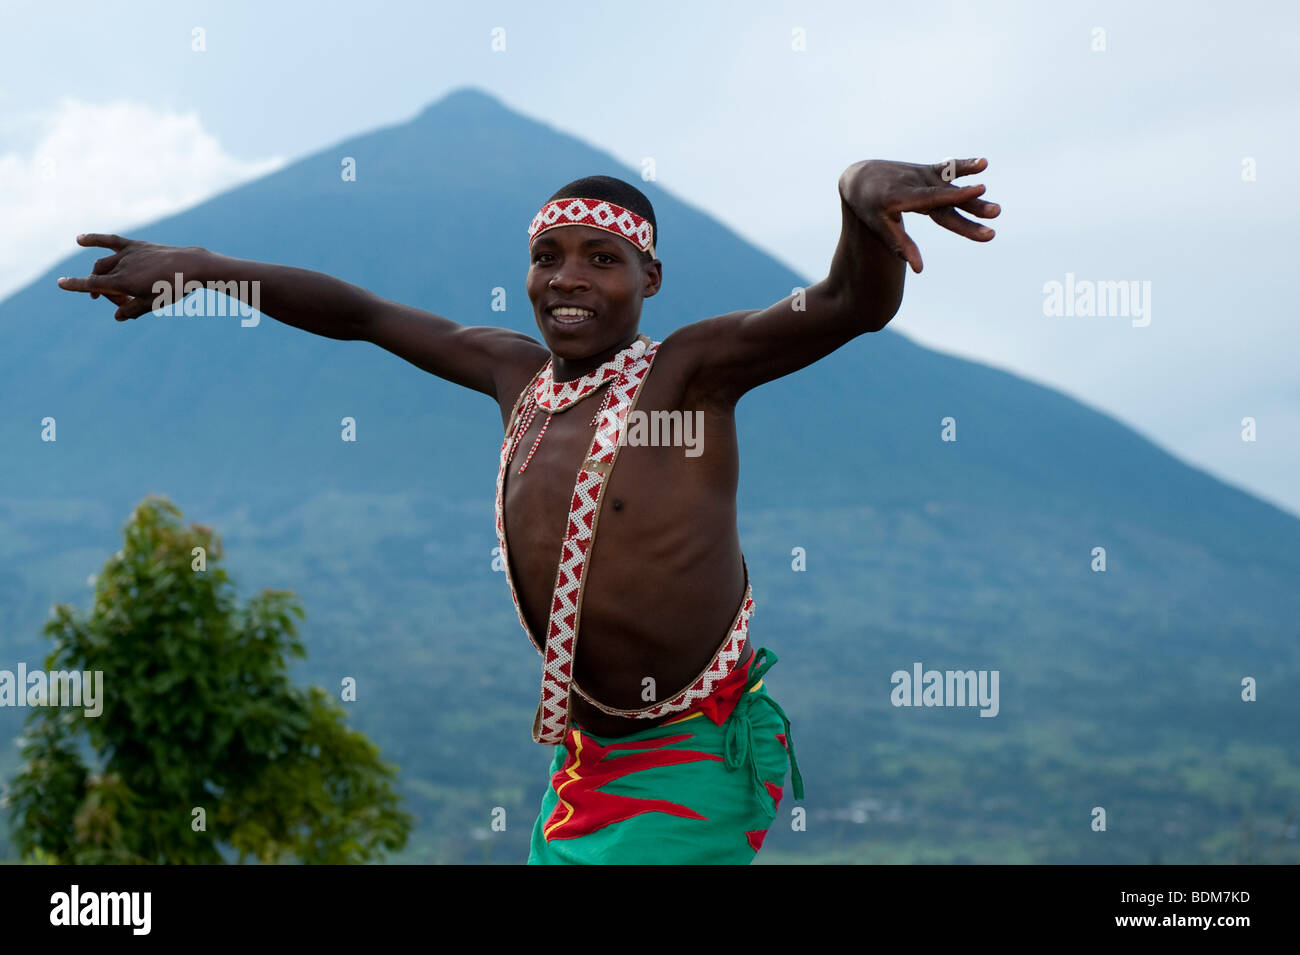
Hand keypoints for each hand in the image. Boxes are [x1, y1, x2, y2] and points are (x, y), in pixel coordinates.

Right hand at [57, 234, 202, 320]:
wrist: (192, 266)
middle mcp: (122, 266)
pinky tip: (79, 239)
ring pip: (104, 264)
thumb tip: (117, 316)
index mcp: (124, 282)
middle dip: (106, 293)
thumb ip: (132, 310)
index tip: (60, 283)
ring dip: (104, 277)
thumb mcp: (153, 304)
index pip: (93, 285)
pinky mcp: (136, 245)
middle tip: (122, 303)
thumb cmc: (174, 288)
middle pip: (100, 279)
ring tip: (115, 289)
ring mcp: (128, 254)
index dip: (75, 285)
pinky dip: (94, 239)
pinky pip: (110, 241)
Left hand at [839, 158, 999, 272]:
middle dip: (972, 205)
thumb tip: (920, 269)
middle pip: (947, 198)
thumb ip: (900, 245)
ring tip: (995, 198)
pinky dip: (965, 166)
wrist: (862, 178)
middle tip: (996, 212)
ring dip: (974, 193)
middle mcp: (915, 184)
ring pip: (952, 187)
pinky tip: (984, 163)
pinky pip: (948, 169)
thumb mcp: (879, 226)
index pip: (932, 198)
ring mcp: (923, 176)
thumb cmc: (869, 207)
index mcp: (901, 197)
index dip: (955, 196)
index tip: (977, 192)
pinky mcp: (928, 172)